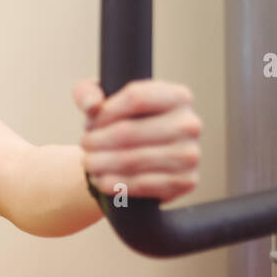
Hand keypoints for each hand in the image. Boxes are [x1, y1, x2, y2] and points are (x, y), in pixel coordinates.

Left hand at [73, 77, 202, 203]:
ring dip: (102, 163)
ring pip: (133, 160)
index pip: (136, 97)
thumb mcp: (102, 98)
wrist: (137, 156)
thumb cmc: (120, 121)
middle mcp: (190, 123)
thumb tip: (92, 105)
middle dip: (97, 140)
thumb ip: (88, 92)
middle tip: (85, 145)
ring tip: (89, 162)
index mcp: (178, 96)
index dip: (105, 112)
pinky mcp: (186, 181)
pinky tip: (102, 180)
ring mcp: (191, 154)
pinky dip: (116, 183)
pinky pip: (144, 184)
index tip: (91, 121)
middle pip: (129, 132)